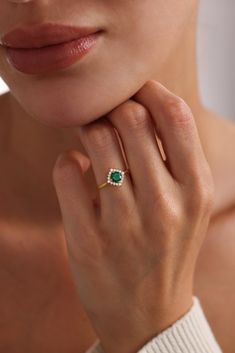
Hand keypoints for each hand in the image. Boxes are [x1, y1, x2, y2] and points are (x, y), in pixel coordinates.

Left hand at [52, 80, 214, 352]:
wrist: (149, 315)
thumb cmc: (169, 251)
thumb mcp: (191, 206)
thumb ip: (176, 158)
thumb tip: (142, 105)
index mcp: (196, 190)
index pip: (174, 116)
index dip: (150, 91)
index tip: (133, 89)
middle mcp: (164, 204)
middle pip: (130, 119)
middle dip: (113, 109)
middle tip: (106, 117)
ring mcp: (124, 223)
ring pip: (95, 139)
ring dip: (88, 130)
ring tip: (91, 141)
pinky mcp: (87, 239)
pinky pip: (66, 170)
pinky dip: (67, 161)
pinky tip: (77, 170)